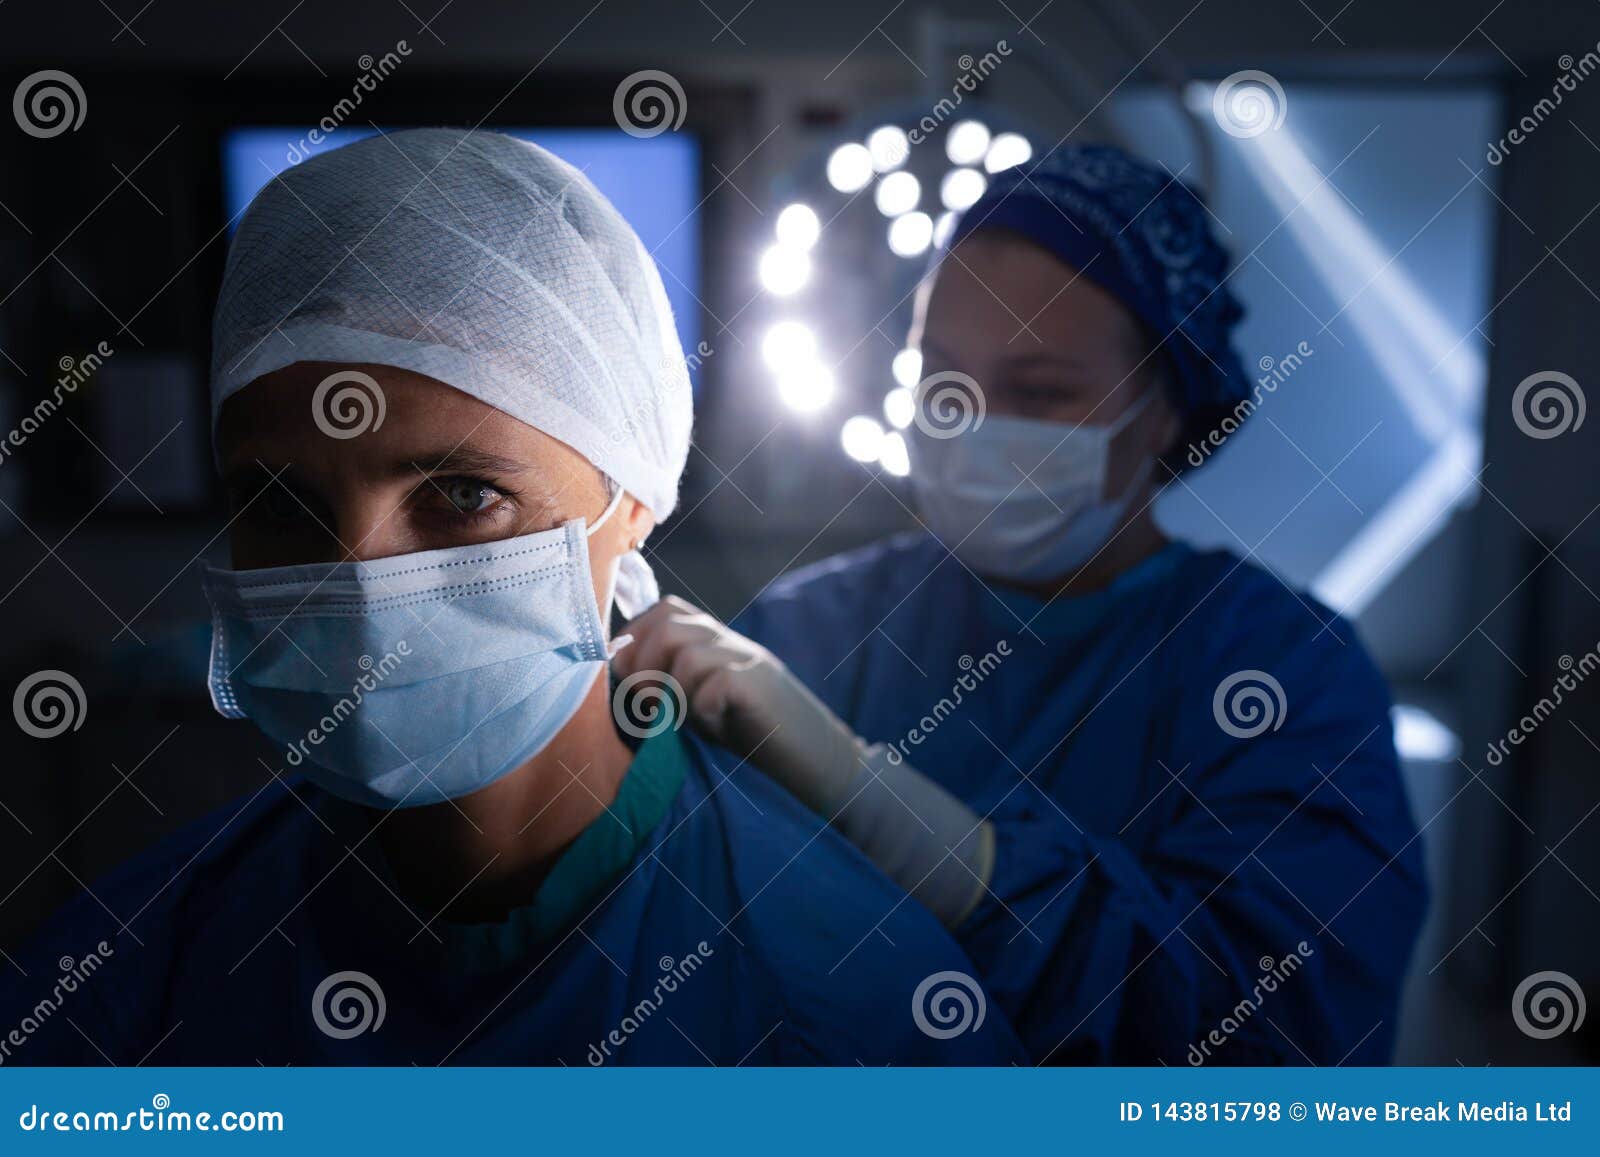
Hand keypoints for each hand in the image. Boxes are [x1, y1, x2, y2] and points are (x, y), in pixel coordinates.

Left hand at [612, 596, 861, 812]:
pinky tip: (717, 728)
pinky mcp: (760, 687)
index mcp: (714, 642)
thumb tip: (616, 680)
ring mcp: (748, 660)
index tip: (631, 689)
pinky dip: (703, 709)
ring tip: (684, 723)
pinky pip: (715, 682)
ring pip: (685, 649)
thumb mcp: (702, 709)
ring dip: (671, 691)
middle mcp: (730, 643)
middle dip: (644, 667)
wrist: (822, 765)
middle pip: (667, 621)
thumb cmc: (755, 741)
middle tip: (653, 708)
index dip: (633, 645)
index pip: (661, 612)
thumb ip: (670, 689)